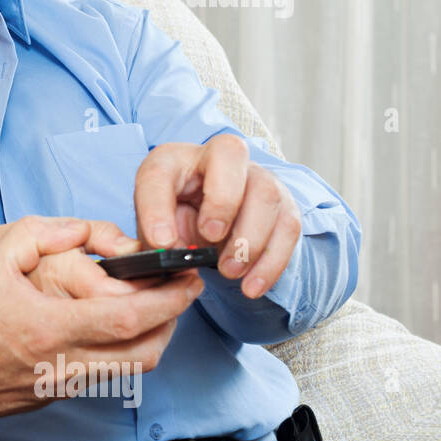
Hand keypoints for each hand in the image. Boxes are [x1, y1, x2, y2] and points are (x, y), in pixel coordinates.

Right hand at [0, 216, 202, 421]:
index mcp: (50, 328)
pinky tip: (120, 328)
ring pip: (133, 370)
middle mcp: (64, 363)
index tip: (186, 281)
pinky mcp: (59, 396)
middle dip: (175, 322)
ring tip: (157, 309)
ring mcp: (64, 385)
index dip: (168, 302)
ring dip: (154, 339)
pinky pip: (107, 376)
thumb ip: (38, 235)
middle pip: (146, 353)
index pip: (128, 319)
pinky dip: (126, 352)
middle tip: (182, 293)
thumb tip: (81, 231)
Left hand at [134, 134, 301, 298]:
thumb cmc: (174, 219)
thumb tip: (168, 248)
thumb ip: (155, 235)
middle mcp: (218, 157)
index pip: (161, 169)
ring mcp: (256, 176)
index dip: (159, 205)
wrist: (207, 223)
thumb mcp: (153, 227)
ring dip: (249, 239)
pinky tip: (252, 286)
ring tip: (228, 272)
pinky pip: (287, 226)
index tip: (162, 241)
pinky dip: (271, 261)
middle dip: (222, 201)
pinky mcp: (281, 203)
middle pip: (230, 154)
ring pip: (266, 193)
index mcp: (173, 160)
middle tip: (209, 238)